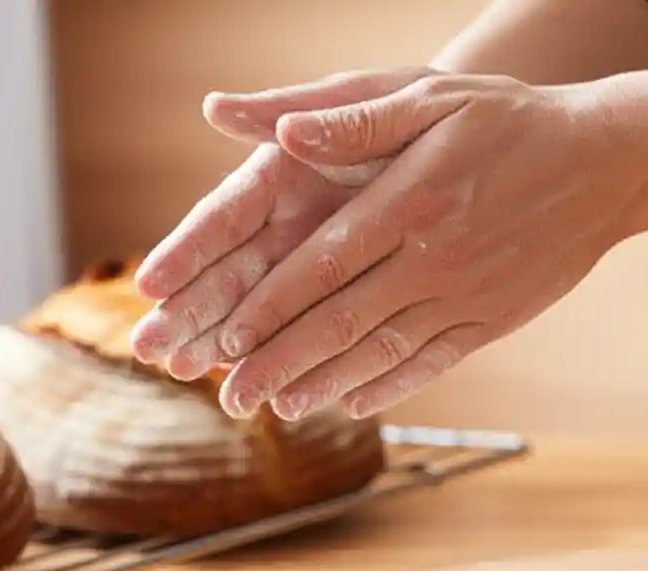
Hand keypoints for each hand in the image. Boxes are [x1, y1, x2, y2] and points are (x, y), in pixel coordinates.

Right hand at [131, 68, 437, 378]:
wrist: (496, 145)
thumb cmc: (425, 111)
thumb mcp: (375, 97)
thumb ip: (309, 111)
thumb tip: (219, 108)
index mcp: (282, 177)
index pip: (222, 217)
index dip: (185, 252)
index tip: (150, 286)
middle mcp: (289, 227)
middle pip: (229, 276)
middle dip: (189, 314)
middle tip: (151, 351)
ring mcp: (319, 268)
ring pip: (265, 314)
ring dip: (226, 347)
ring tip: (188, 375)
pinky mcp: (358, 297)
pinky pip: (327, 337)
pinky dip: (304, 366)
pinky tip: (279, 395)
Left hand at [134, 69, 645, 420]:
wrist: (605, 160)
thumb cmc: (507, 120)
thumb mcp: (432, 96)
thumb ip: (353, 120)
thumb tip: (283, 134)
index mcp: (409, 200)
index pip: (321, 265)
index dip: (269, 307)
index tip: (226, 339)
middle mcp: (435, 256)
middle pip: (341, 321)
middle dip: (279, 363)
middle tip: (231, 396)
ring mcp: (466, 294)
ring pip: (381, 352)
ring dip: (323, 385)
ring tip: (277, 409)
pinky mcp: (493, 320)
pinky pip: (432, 363)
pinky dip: (388, 387)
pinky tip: (350, 404)